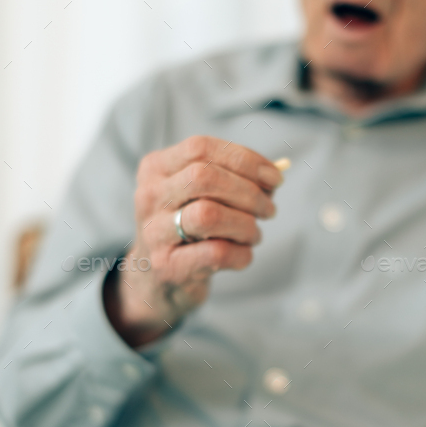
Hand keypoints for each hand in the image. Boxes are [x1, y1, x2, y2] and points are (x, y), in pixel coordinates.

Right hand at [103, 135, 281, 346]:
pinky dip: (241, 253)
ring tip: (253, 235)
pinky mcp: (167, 267)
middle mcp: (149, 196)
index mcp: (156, 168)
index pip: (200, 148)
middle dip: (248, 192)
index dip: (245, 159)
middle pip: (203, 177)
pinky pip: (216, 253)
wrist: (158, 278)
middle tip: (268, 210)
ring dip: (246, 225)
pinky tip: (242, 253)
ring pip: (208, 215)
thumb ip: (236, 180)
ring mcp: (154, 233)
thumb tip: (273, 177)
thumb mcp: (203, 196)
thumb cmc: (189, 228)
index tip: (275, 178)